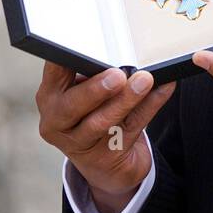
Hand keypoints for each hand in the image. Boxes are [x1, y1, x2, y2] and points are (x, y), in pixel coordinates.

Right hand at [34, 62, 175, 212]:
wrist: (106, 163)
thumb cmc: (94, 113)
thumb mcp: (85, 93)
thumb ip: (94, 75)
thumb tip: (122, 55)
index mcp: (50, 96)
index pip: (54, 74)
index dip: (63, 62)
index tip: (78, 49)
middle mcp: (57, 121)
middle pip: (72, 106)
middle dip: (95, 90)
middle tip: (117, 76)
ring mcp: (79, 143)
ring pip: (101, 122)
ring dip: (125, 100)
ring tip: (144, 81)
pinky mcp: (107, 156)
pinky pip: (131, 128)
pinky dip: (150, 106)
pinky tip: (163, 89)